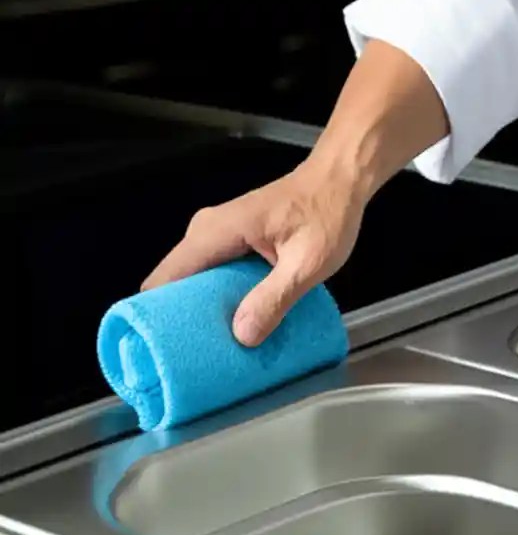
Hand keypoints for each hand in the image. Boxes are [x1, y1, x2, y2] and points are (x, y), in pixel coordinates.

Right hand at [142, 160, 363, 345]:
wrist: (340, 180)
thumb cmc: (328, 212)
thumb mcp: (307, 262)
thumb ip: (275, 298)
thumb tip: (243, 335)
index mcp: (216, 232)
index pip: (165, 277)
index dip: (160, 313)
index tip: (168, 346)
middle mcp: (207, 230)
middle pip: (176, 282)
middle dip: (185, 317)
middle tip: (203, 353)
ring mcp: (218, 233)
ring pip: (196, 279)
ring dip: (206, 309)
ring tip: (221, 343)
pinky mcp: (233, 240)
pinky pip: (213, 272)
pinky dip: (222, 296)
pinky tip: (239, 320)